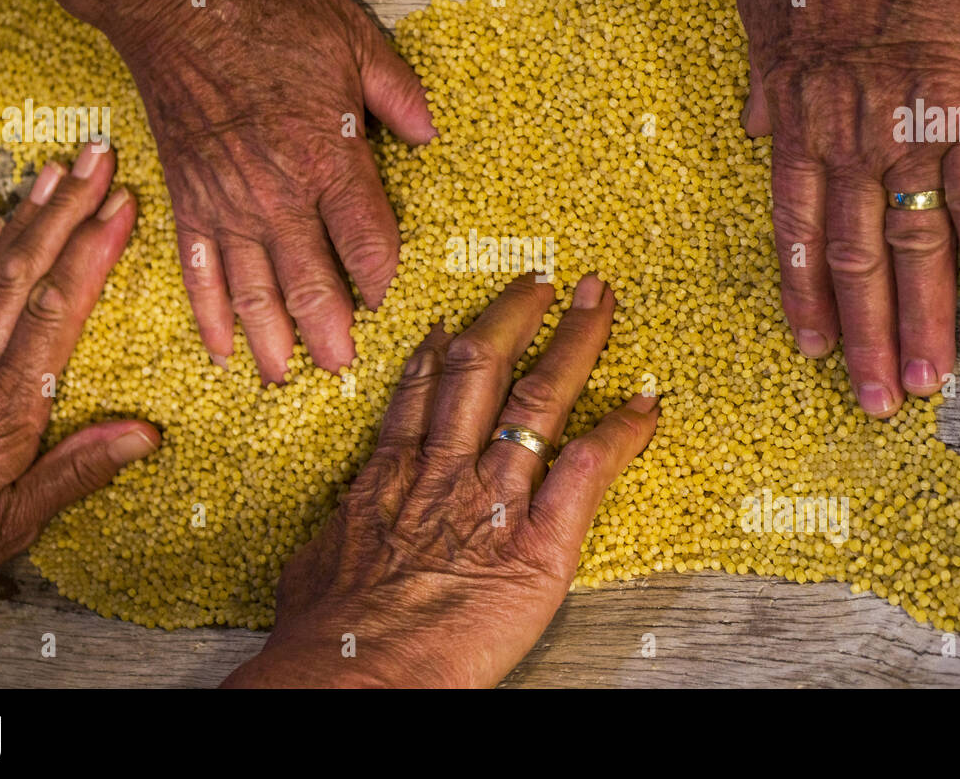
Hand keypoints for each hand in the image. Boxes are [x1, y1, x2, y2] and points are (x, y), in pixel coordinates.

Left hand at [0, 145, 159, 636]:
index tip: (121, 205)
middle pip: (25, 272)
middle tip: (95, 157)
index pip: (59, 310)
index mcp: (4, 408)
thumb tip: (142, 434)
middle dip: (64, 208)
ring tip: (53, 172)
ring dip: (23, 218)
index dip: (92, 251)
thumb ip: (75, 472)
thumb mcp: (9, 530)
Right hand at [114, 0, 436, 382]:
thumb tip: (430, 137)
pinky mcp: (188, 202)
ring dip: (273, 341)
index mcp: (329, 159)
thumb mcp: (355, 37)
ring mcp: (228, 205)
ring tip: (289, 379)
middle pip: (312, 285)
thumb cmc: (267, 12)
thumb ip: (398, 93)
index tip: (388, 299)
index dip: (382, 281)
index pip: (367, 244)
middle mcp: (279, 196)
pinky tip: (220, 351)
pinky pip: (199, 273)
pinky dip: (209, 317)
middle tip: (344, 369)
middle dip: (331, 335)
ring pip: (254, 293)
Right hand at [223, 273, 660, 687]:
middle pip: (483, 369)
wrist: (352, 676)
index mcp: (391, 476)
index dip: (449, 347)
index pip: (426, 389)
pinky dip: (619, 436)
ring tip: (596, 304)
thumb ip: (339, 531)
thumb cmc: (326, 635)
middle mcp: (445, 472)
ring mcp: (492, 503)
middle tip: (543, 283)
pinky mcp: (537, 547)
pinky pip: (586, 475)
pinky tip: (644, 405)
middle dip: (517, 317)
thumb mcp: (316, 562)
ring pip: (537, 400)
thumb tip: (337, 529)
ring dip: (573, 346)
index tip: (463, 317)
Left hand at [736, 0, 959, 415]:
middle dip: (865, 341)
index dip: (807, 302)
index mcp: (797, 128)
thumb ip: (761, 89)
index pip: (797, 239)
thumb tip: (757, 132)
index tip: (813, 353)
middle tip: (877, 405)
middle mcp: (847, 145)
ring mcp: (910, 128)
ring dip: (920, 321)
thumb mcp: (755, 20)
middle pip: (854, 265)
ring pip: (912, 247)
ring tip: (926, 382)